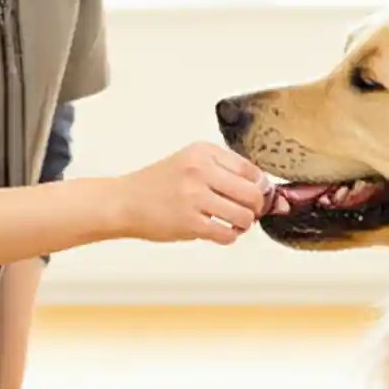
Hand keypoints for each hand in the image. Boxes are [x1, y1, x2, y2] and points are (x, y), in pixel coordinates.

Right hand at [113, 142, 265, 244]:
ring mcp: (194, 197)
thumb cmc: (157, 185)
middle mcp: (200, 171)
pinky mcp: (190, 223)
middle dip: (256, 207)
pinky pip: (227, 234)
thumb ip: (223, 170)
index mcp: (203, 152)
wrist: (124, 202)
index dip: (259, 185)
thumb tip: (264, 188)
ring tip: (233, 223)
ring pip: (244, 216)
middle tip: (248, 211)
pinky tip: (220, 232)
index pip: (250, 169)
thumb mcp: (189, 162)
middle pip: (252, 193)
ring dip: (243, 224)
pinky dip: (229, 236)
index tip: (257, 194)